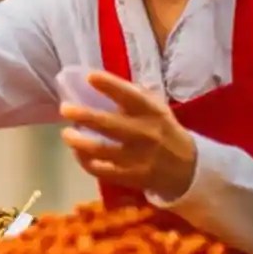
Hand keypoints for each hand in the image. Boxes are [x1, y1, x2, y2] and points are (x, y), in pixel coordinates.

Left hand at [59, 70, 197, 201]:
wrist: (187, 168)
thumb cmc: (163, 130)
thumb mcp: (157, 109)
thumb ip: (134, 95)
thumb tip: (99, 81)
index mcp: (152, 112)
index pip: (130, 96)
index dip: (109, 85)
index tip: (90, 77)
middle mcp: (145, 133)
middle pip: (108, 124)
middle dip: (84, 115)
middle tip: (65, 108)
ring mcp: (138, 157)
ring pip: (101, 149)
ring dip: (78, 141)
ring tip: (65, 134)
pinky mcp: (131, 176)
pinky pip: (101, 170)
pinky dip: (84, 161)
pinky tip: (77, 153)